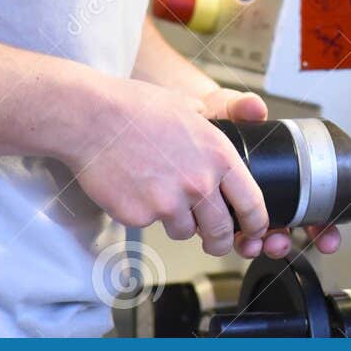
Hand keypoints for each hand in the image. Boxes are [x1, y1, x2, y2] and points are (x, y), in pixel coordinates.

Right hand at [66, 78, 268, 257]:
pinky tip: (135, 188)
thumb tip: (222, 138)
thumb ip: (212, 131)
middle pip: (221, 232)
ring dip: (178, 222)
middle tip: (214, 240)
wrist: (93, 118)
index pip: (252, 203)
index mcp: (219, 156)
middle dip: (220, 241)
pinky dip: (145, 214)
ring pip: (185, 232)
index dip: (257, 223)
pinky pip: (150, 224)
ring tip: (160, 192)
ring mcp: (169, 203)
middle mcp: (199, 183)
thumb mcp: (190, 110)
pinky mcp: (139, 216)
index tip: (255, 230)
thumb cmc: (138, 109)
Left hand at [198, 87, 342, 259]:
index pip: (309, 199)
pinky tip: (233, 240)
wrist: (176, 122)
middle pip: (289, 225)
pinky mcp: (219, 214)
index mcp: (275, 167)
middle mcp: (263, 190)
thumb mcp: (226, 107)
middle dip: (290, 240)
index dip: (321, 221)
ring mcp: (241, 206)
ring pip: (262, 236)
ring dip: (261, 246)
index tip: (326, 235)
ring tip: (254, 244)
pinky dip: (238, 243)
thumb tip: (254, 108)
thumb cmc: (209, 117)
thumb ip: (242, 106)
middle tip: (281, 242)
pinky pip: (234, 237)